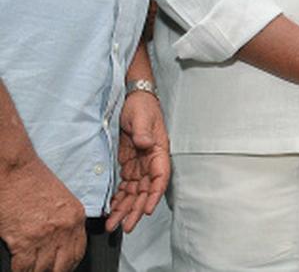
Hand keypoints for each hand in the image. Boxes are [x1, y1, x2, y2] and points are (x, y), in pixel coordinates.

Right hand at [0, 155, 84, 271]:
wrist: (15, 170)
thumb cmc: (33, 180)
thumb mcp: (60, 199)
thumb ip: (64, 221)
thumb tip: (59, 242)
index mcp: (76, 217)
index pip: (79, 251)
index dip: (69, 264)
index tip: (63, 268)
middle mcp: (65, 228)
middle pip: (63, 265)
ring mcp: (45, 235)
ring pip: (43, 269)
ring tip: (30, 271)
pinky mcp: (24, 240)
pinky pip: (24, 267)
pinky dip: (19, 271)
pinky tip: (16, 268)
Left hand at [105, 90, 169, 232]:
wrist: (133, 100)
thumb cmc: (142, 107)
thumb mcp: (142, 116)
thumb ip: (143, 130)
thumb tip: (145, 144)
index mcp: (158, 152)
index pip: (159, 178)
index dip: (154, 196)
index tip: (147, 210)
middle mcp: (150, 163)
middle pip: (145, 192)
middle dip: (136, 210)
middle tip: (124, 226)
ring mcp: (140, 166)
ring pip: (134, 193)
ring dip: (125, 210)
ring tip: (113, 226)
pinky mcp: (129, 165)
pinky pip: (125, 187)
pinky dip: (119, 199)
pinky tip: (111, 210)